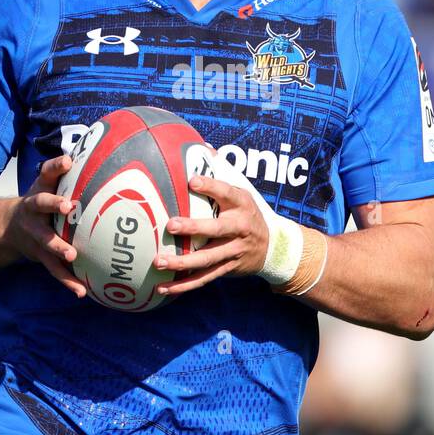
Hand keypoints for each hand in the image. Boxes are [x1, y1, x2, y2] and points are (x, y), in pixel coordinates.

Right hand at [5, 154, 85, 298]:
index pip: (46, 175)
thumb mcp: (46, 185)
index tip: (68, 161)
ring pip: (45, 241)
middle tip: (67, 207)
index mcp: (38, 192)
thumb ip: (63, 172)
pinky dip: (67, 281)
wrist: (8, 228)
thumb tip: (84, 155)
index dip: (56, 167)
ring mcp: (35, 235)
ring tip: (72, 256)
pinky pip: (54, 270)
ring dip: (58, 248)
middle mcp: (34, 212)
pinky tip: (82, 291)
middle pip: (41, 206)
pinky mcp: (40, 256)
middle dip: (53, 206)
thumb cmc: (39, 202)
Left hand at [153, 173, 270, 295]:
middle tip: (170, 225)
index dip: (210, 186)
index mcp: (242, 205)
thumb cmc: (248, 214)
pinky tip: (163, 287)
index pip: (227, 192)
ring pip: (207, 259)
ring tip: (159, 262)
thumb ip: (221, 173)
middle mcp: (239, 228)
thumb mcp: (242, 192)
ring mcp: (234, 251)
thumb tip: (202, 147)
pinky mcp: (227, 268)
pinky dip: (183, 285)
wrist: (274, 247)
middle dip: (194, 228)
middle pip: (216, 229)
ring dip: (182, 262)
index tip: (191, 181)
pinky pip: (204, 279)